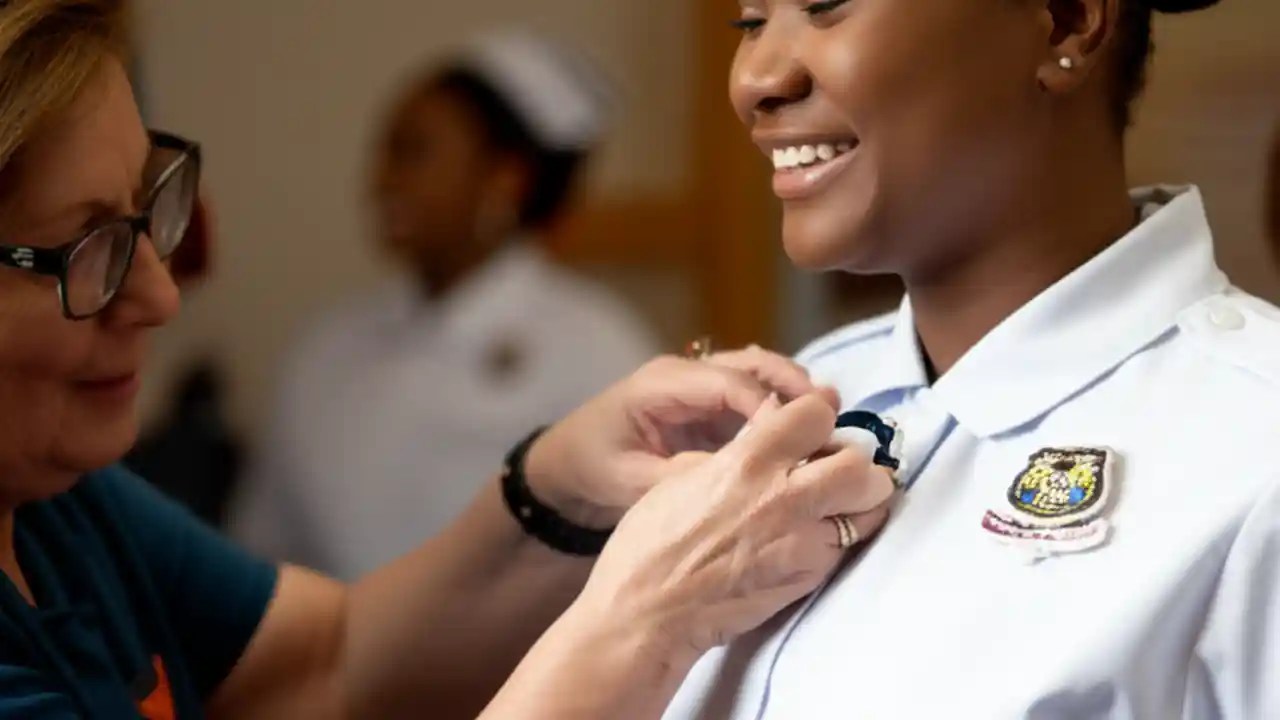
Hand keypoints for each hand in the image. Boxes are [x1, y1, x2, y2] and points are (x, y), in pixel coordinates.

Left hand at [525, 346, 833, 527]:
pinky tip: (808, 433)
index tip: (798, 437)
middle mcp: (686, 374)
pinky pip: (755, 395)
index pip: (727, 383)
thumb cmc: (593, 467)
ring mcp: (701, 385)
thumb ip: (679, 479)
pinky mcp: (711, 405)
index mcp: (662, 384)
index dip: (767, 406)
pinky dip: (783, 408)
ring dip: (794, 394)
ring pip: (760, 374)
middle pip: (752, 364)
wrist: (569, 463)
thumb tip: (734, 479)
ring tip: (830, 420)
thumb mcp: (629, 480)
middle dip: (793, 387)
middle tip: (832, 415)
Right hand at [567, 393, 896, 665]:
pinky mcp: (810, 577)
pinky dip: (836, 538)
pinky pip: (845, 546)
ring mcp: (805, 540)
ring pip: (869, 509)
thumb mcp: (686, 476)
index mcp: (749, 461)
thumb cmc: (650, 542)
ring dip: (857, 502)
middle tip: (830, 470)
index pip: (818, 414)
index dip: (817, 418)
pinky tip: (807, 541)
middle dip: (853, 463)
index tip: (808, 431)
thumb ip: (741, 447)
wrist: (647, 614)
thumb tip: (773, 417)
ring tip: (831, 506)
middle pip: (862, 464)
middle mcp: (787, 496)